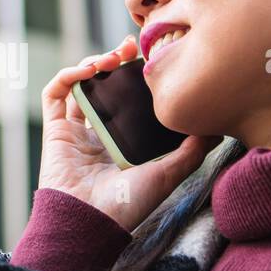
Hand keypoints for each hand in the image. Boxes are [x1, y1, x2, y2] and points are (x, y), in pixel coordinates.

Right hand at [36, 35, 222, 233]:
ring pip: (79, 85)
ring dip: (93, 63)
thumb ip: (191, 151)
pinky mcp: (55, 130)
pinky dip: (68, 76)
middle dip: (115, 61)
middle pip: (104, 86)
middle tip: (129, 47)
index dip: (137, 77)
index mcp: (123, 142)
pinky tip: (88, 70)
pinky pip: (55, 94)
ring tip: (111, 57)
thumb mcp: (169, 175)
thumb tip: (215, 128)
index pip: (129, 100)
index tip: (151, 60)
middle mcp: (98, 133)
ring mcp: (75, 131)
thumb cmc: (128, 206)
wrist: (91, 222)